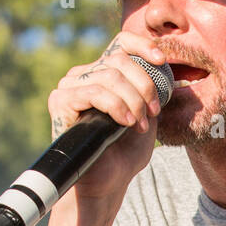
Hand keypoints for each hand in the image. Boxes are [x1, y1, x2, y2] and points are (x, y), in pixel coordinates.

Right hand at [47, 30, 167, 203]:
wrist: (108, 182)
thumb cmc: (125, 152)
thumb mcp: (147, 115)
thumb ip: (151, 91)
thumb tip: (164, 70)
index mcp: (103, 74)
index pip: (120, 43)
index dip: (142, 45)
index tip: (162, 61)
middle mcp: (84, 75)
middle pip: (119, 60)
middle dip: (144, 86)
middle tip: (153, 113)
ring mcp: (70, 87)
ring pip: (109, 76)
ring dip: (132, 101)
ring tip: (139, 125)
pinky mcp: (61, 102)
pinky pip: (93, 92)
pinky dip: (115, 106)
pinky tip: (125, 122)